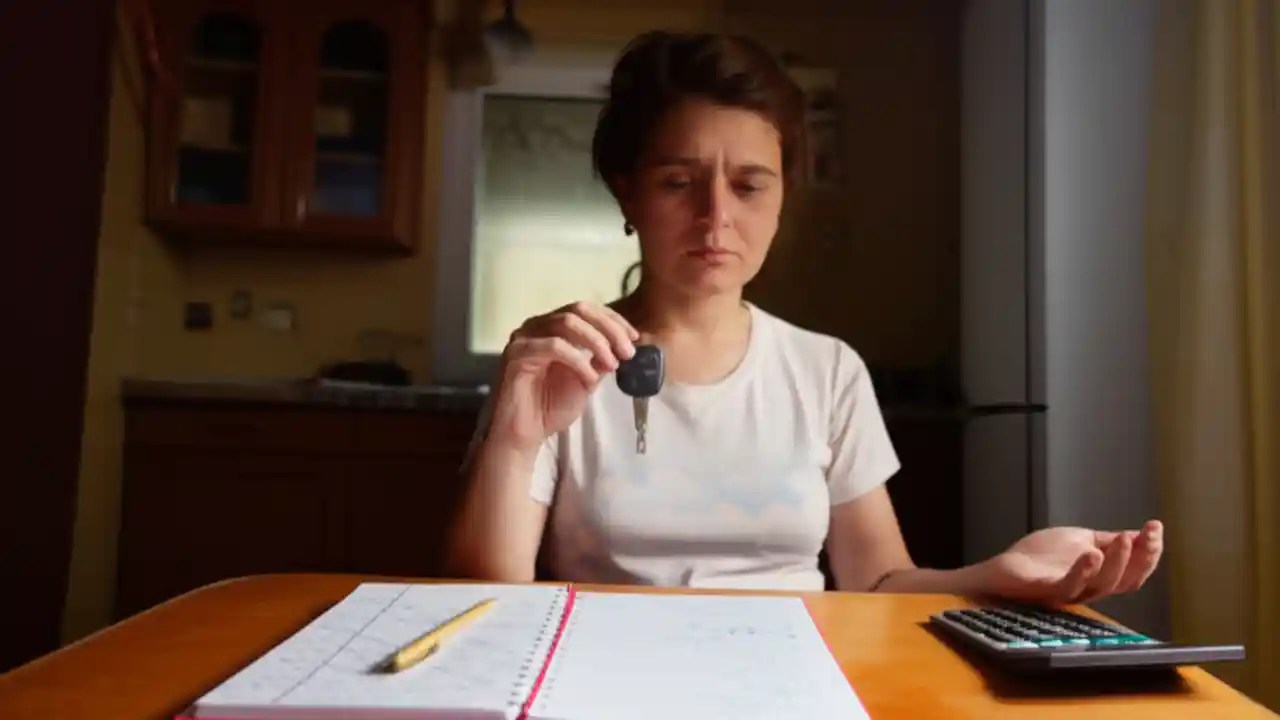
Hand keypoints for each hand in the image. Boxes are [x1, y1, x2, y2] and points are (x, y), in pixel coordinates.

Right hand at [487, 301, 637, 453]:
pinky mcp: (516, 353)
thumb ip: (601, 360)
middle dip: (609, 328)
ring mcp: (524, 338)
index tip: (634, 338)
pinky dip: (578, 360)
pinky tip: (589, 380)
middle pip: (578, 310)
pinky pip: (553, 346)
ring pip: (567, 322)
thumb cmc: (550, 408)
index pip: (585, 310)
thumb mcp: (586, 380)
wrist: (524, 435)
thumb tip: (623, 344)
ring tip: (613, 365)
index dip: (613, 320)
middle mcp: (536, 326)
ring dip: (597, 342)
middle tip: (627, 351)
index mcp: (552, 328)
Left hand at [976, 520, 1163, 605]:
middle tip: (1147, 535)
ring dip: (1117, 562)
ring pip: (1102, 585)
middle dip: (1141, 558)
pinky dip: (1082, 571)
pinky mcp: (1045, 591)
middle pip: (1124, 582)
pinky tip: (1091, 554)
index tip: (1156, 527)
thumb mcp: (1080, 540)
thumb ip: (1108, 540)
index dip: (1149, 553)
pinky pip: (1068, 586)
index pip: (1133, 572)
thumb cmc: (1039, 557)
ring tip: (1124, 539)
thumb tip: (1143, 533)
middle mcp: (1089, 589)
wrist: (1001, 568)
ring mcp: (1068, 592)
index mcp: (1100, 578)